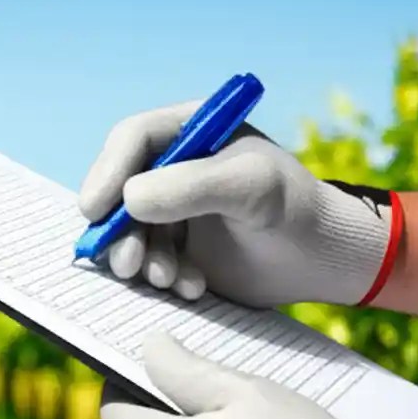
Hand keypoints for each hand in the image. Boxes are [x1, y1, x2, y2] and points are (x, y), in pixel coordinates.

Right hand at [78, 100, 394, 307]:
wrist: (322, 261)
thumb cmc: (294, 210)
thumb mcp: (250, 187)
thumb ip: (191, 187)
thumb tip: (128, 199)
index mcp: (189, 131)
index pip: (131, 140)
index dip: (106, 172)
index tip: (94, 210)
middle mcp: (172, 166)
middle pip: (118, 188)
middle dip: (120, 230)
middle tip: (127, 264)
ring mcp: (170, 207)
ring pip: (126, 229)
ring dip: (140, 259)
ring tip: (168, 280)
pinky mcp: (173, 245)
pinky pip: (144, 258)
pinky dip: (161, 276)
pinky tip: (193, 286)